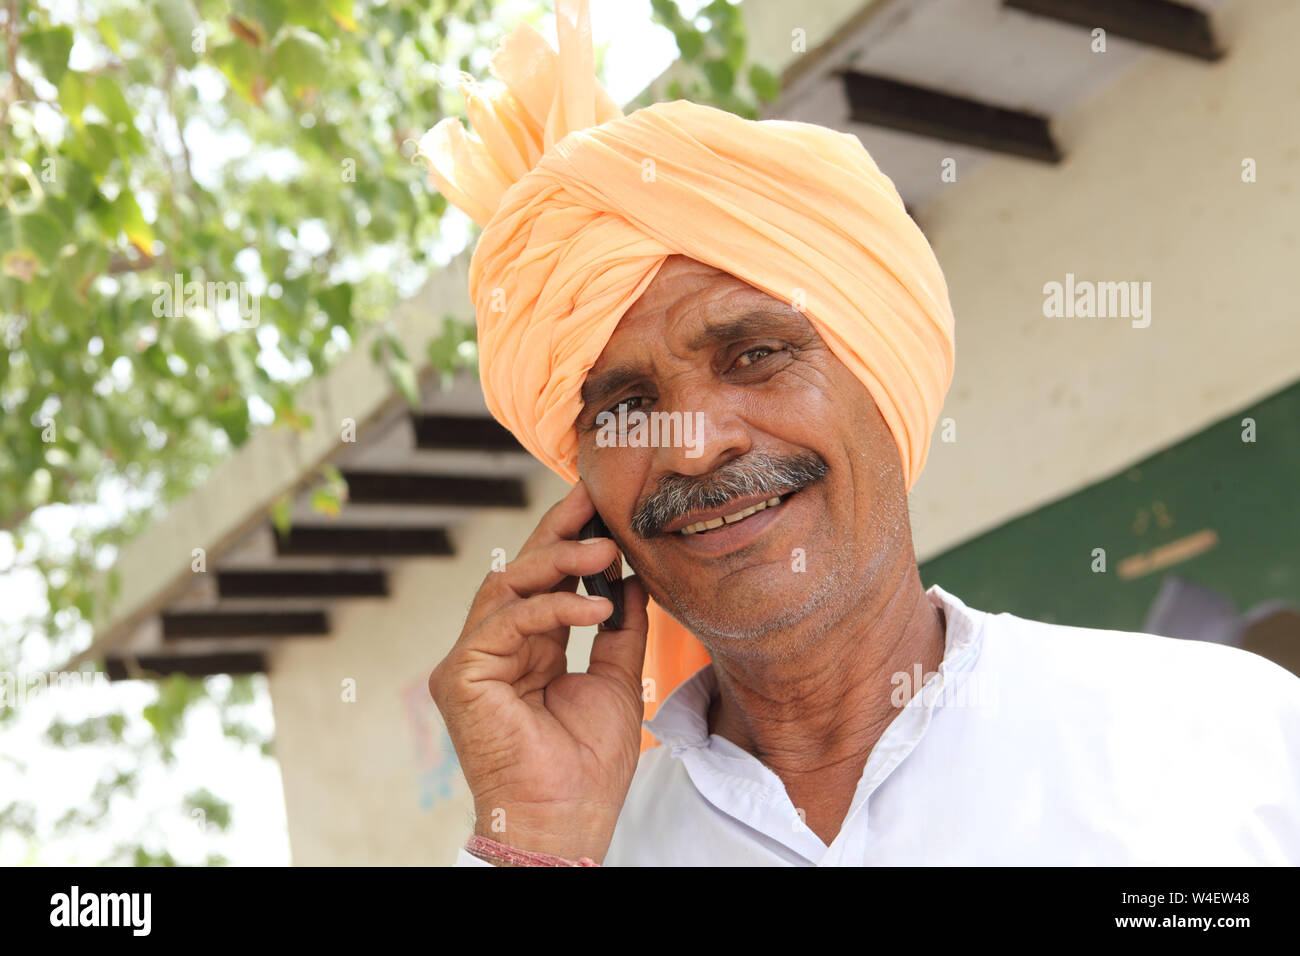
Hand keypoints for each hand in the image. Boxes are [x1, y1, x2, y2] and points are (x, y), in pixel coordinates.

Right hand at [428, 479, 650, 862]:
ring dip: (558, 561)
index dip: (569, 540)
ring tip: (605, 551)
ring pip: (506, 584)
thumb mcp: (616, 680)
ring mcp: (472, 660)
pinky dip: (553, 606)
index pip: (544, 582)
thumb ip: (620, 628)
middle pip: (520, 570)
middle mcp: (493, 648)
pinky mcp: (460, 674)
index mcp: (527, 650)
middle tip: (593, 497)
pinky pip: (506, 620)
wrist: (566, 821)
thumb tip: (632, 577)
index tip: (600, 505)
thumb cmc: (588, 766)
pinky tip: (597, 606)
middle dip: (559, 530)